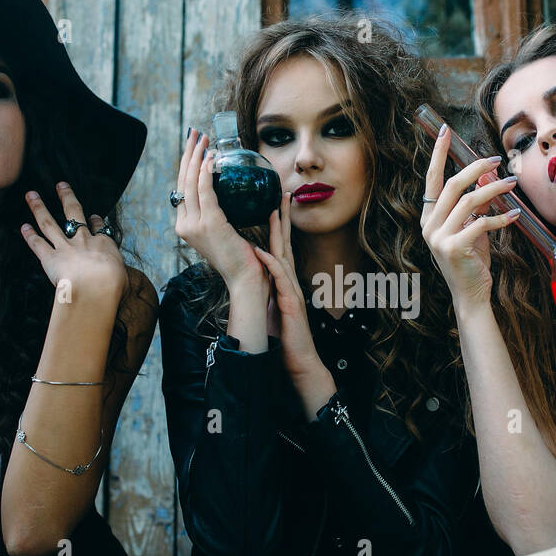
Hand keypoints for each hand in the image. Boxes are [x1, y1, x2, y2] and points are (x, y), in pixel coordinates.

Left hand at [21, 182, 126, 304]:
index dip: (95, 220)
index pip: (99, 226)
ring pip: (49, 223)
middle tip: (60, 185)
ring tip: (31, 195)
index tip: (93, 216)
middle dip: (66, 197)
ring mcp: (65, 247)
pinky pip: (38, 244)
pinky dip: (30, 236)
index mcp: (103, 244)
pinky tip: (24, 227)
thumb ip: (118, 275)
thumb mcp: (124, 279)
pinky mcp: (50, 259)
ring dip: (39, 208)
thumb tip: (120, 281)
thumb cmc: (113, 287)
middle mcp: (83, 240)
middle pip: (73, 212)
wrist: (95, 289)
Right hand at [172, 128, 264, 286]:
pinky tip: (210, 158)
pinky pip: (205, 192)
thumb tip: (226, 190)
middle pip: (182, 181)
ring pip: (191, 183)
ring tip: (203, 139)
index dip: (187, 165)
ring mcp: (194, 225)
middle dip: (188, 154)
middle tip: (196, 133)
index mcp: (185, 226)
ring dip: (196, 157)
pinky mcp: (209, 224)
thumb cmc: (240, 256)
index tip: (195, 147)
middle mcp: (184, 225)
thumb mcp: (224, 231)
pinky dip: (206, 173)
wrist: (245, 278)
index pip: (183, 189)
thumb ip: (219, 213)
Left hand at [253, 193, 328, 382]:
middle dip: (284, 218)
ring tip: (273, 212)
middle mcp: (290, 281)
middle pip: (287, 243)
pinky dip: (271, 264)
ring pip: (285, 255)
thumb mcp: (274, 307)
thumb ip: (269, 289)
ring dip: (279, 234)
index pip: (281, 246)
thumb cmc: (285, 337)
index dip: (278, 225)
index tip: (275, 204)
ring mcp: (292, 290)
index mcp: (285, 281)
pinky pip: (280, 279)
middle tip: (282, 194)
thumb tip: (257, 275)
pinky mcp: (290, 303)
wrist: (298, 361)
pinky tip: (262, 252)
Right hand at [420, 126, 520, 312]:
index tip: (444, 131)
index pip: (431, 180)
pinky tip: (514, 215)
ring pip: (468, 202)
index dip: (438, 154)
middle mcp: (429, 226)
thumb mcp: (472, 228)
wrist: (470, 294)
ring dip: (493, 190)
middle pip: (451, 186)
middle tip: (496, 160)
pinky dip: (500, 218)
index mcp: (428, 218)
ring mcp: (438, 238)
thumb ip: (474, 205)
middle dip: (475, 168)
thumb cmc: (471, 260)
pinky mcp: (454, 248)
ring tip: (512, 184)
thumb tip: (485, 177)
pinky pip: (480, 223)